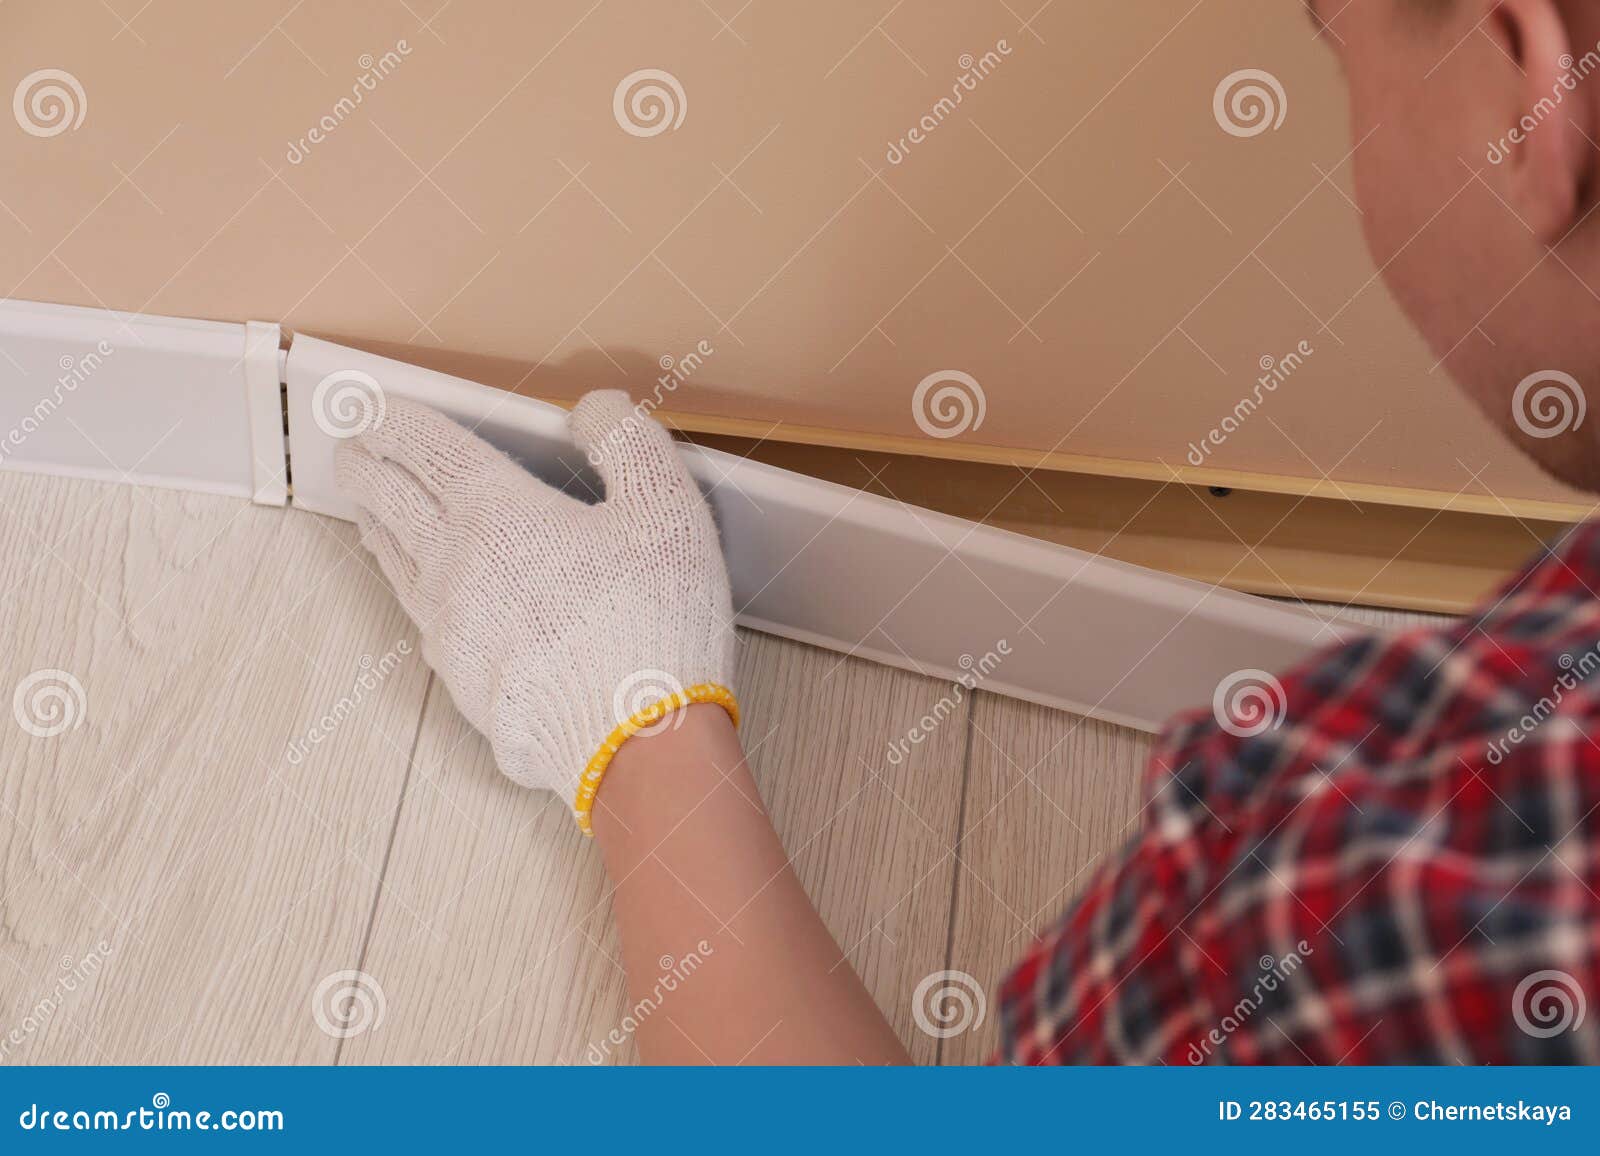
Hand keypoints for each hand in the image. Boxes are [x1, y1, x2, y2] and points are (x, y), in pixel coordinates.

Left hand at [335, 391, 737, 833]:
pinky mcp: (464, 686)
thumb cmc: (653, 626)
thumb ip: (629, 444)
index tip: (372, 407)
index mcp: (499, 516)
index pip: (428, 450)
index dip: (396, 421)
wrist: (636, 747)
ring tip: (372, 515)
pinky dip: (412, 592)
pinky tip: (425, 599)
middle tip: (352, 451)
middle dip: (367, 469)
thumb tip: (594, 410)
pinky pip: (424, 623)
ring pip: (398, 566)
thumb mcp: (667, 513)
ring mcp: (453, 634)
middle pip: (391, 503)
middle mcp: (457, 570)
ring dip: (380, 530)